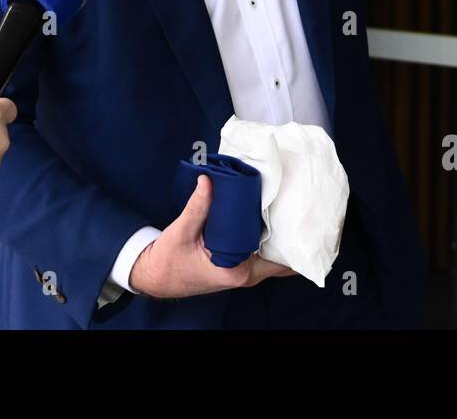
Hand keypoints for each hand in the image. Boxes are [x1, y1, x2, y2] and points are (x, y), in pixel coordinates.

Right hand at [128, 174, 298, 298]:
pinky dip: (265, 237)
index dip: (293, 241)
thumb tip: (208, 180)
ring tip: (287, 207)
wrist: (154, 275)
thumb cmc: (167, 260)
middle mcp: (244, 275)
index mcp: (237, 271)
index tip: (302, 220)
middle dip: (291, 235)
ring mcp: (241, 272)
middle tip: (298, 205)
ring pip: (270, 254)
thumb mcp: (182, 232)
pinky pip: (259, 252)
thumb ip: (197, 206)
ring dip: (279, 236)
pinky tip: (267, 217)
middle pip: (279, 257)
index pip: (278, 260)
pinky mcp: (236, 265)